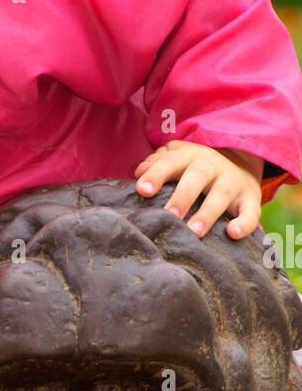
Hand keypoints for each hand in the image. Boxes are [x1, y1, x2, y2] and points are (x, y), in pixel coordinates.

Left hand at [134, 140, 264, 238]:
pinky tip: (233, 233)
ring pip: (222, 194)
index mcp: (188, 157)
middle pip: (197, 176)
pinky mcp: (250, 199)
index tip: (142, 190)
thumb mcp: (176, 159)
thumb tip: (140, 173)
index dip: (156, 174)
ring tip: (194, 232)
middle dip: (183, 196)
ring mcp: (232, 182)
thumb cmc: (192, 169)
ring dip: (208, 213)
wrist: (239, 164)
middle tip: (170, 216)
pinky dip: (245, 223)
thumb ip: (156, 164)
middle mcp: (212, 166)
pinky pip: (251, 211)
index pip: (170, 162)